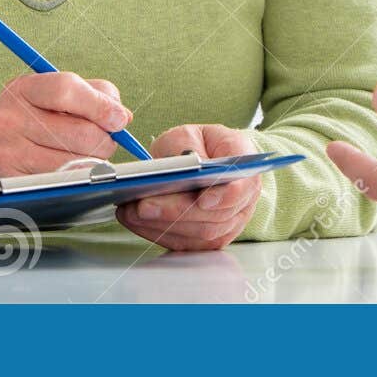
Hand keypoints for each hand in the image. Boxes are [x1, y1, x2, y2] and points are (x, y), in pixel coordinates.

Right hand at [0, 72, 131, 182]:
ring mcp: (6, 154)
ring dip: (92, 163)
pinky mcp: (10, 184)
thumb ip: (94, 94)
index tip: (120, 119)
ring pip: (78, 164)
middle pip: (82, 133)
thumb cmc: (32, 119)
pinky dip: (76, 181)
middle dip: (104, 140)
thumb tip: (121, 116)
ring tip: (80, 156)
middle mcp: (9, 120)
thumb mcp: (54, 95)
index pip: (67, 89)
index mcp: (24, 89)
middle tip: (101, 141)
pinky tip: (68, 173)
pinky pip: (63, 185)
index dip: (101, 105)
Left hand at [115, 124, 261, 251]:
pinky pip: (188, 244)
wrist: (205, 163)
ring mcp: (230, 222)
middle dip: (177, 212)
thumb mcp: (190, 133)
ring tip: (132, 211)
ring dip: (163, 225)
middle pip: (216, 216)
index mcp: (245, 165)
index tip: (203, 200)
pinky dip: (159, 233)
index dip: (226, 196)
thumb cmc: (199, 146)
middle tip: (144, 205)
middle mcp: (244, 198)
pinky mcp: (211, 240)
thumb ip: (186, 144)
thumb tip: (180, 163)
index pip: (244, 185)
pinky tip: (137, 221)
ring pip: (200, 234)